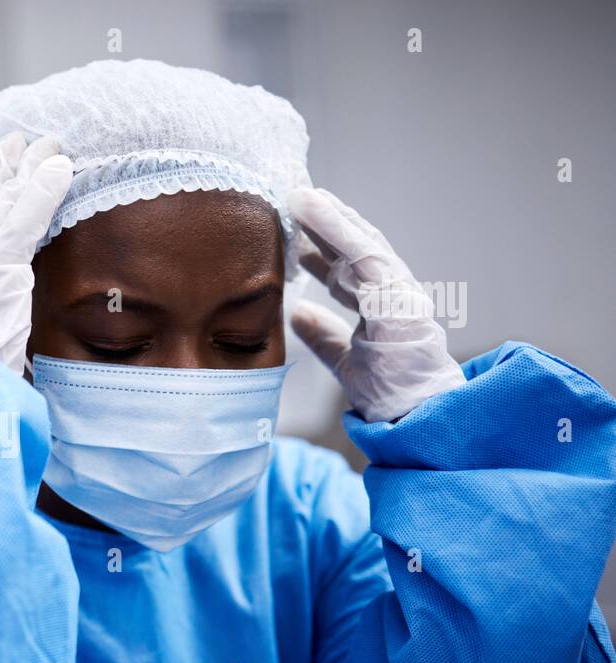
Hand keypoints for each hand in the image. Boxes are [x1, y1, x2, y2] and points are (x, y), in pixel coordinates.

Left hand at [286, 187, 465, 422]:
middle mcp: (393, 292)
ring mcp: (399, 292)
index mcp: (382, 306)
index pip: (349, 266)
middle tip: (294, 197)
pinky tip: (315, 209)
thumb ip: (324, 336)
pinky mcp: (398, 297)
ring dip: (328, 215)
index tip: (295, 224)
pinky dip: (338, 229)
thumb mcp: (345, 362)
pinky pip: (365, 254)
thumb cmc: (392, 394)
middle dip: (326, 221)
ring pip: (360, 243)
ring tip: (299, 193)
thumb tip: (297, 315)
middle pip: (355, 247)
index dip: (323, 243)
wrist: (417, 420)